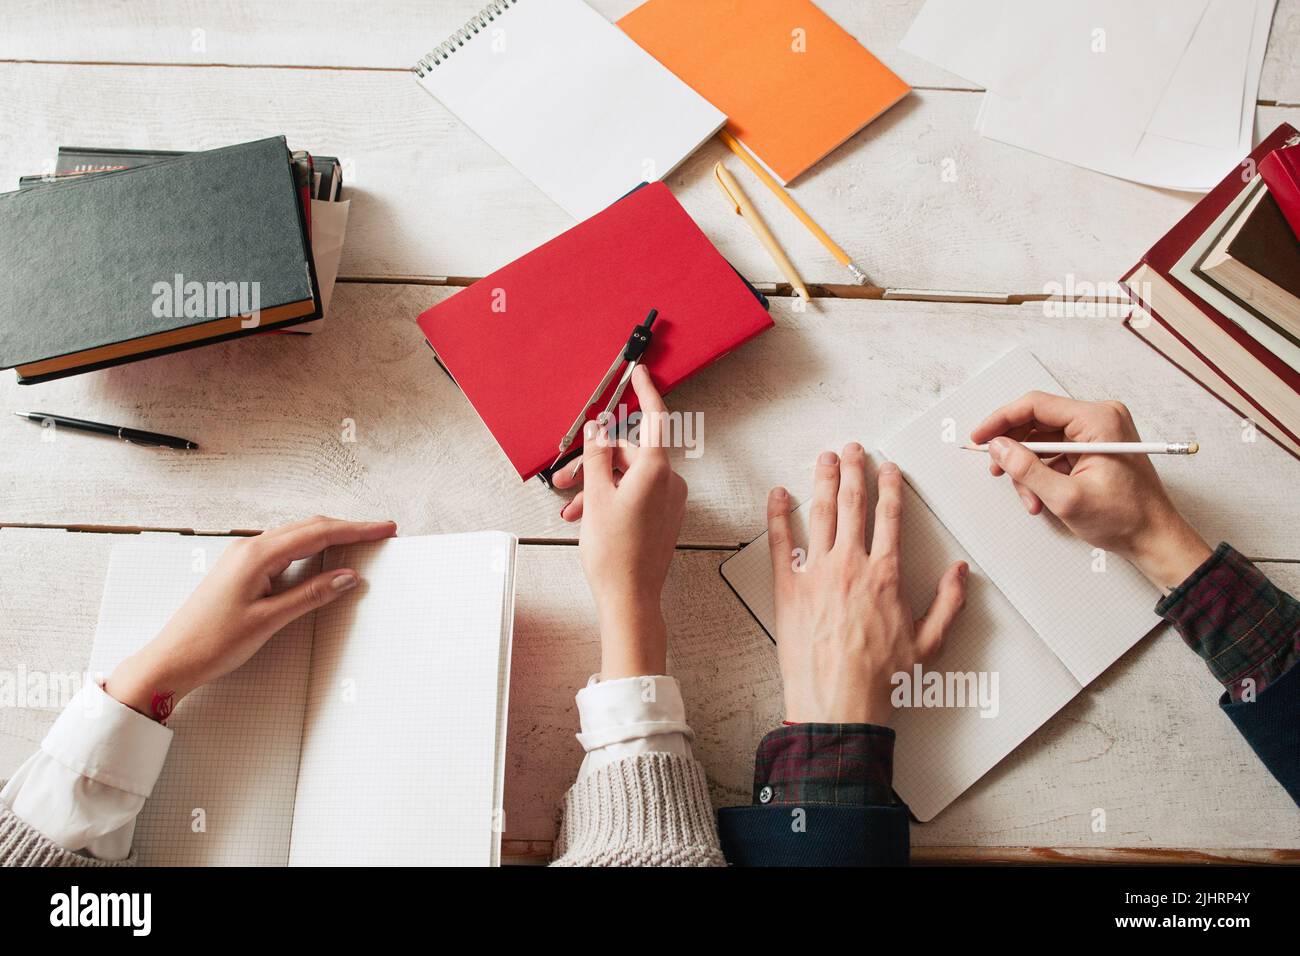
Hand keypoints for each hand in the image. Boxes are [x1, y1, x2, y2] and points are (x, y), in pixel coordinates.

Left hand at [105, 516, 396, 717]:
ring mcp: (243, 557)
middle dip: (347, 528)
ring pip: (296, 536)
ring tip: (359, 542)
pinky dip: (309, 548)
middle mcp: (249, 548)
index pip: (318, 534)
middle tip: (380, 532)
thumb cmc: (212, 642)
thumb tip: (347, 577)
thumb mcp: (269, 620)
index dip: (355, 530)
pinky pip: (283, 549)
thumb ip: (311, 594)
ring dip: (329, 536)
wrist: (172, 659)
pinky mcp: (241, 569)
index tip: (383, 529)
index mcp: (256, 555)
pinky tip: (322, 557)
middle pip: (308, 527)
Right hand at [554, 366, 686, 678]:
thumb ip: (597, 456)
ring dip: (595, 485)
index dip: (646, 392)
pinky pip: (633, 494)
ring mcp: (666, 500)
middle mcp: (668, 482)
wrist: (630, 599)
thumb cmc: (615, 554)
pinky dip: (608, 499)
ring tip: (569, 507)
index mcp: (656, 471)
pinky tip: (582, 516)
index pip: (655, 418)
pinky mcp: (661, 516)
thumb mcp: (596, 497)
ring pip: (625, 476)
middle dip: (593, 462)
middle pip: (627, 454)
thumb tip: (598, 429)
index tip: (640, 372)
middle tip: (563, 478)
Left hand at [767, 445, 966, 725]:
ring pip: (821, 514)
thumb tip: (961, 573)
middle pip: (854, 505)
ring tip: (825, 459)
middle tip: (853, 449)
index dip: (890, 487)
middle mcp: (851, 566)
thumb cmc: (880, 680)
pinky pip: (781, 543)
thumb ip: (949, 603)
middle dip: (854, 470)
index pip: (890, 517)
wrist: (838, 705)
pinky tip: (779, 495)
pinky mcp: (788, 589)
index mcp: (885, 575)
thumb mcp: (930, 643)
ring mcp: (816, 574)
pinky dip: (778, 515)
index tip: (889, 468)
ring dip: (824, 481)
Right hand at [970, 392, 1210, 588]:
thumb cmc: (1125, 519)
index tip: (980, 437)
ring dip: (1028, 469)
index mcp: (1098, 420)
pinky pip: (1055, 451)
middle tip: (997, 471)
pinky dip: (1043, 473)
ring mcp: (1098, 432)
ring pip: (1043, 439)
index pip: (1036, 405)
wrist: (1154, 538)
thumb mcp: (1066, 498)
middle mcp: (1099, 418)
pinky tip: (1042, 497)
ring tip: (1030, 499)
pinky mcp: (1095, 447)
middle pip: (1037, 421)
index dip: (1001, 420)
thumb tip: (998, 448)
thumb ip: (1027, 470)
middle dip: (1015, 451)